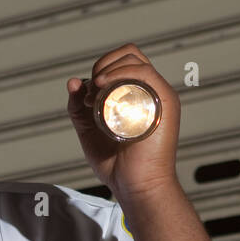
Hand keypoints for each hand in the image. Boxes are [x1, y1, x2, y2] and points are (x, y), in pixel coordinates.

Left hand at [66, 44, 179, 201]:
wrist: (136, 186)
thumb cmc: (116, 165)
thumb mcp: (89, 130)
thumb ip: (79, 108)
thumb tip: (74, 81)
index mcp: (137, 95)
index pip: (122, 62)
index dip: (101, 68)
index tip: (86, 95)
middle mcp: (150, 91)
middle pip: (130, 54)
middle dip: (103, 65)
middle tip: (91, 92)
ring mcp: (159, 95)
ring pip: (135, 60)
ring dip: (109, 69)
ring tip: (95, 93)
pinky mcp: (165, 101)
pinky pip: (145, 72)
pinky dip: (121, 73)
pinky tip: (103, 87)